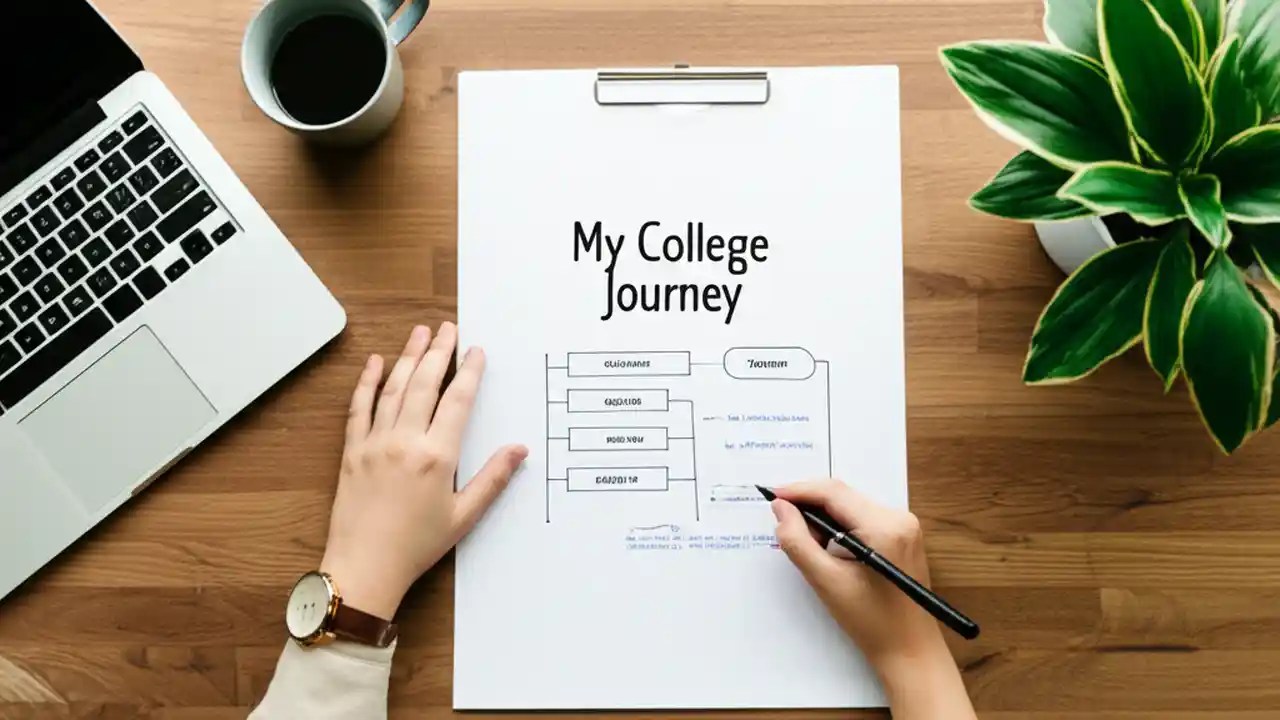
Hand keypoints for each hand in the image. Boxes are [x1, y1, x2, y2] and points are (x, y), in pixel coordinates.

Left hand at [320, 323, 527, 619]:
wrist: (365, 568)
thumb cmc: (416, 546)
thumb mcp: (464, 516)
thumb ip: (492, 479)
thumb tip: (519, 450)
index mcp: (437, 457)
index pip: (457, 401)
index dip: (469, 372)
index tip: (476, 351)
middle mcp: (405, 442)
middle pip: (425, 384)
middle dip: (438, 352)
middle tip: (447, 328)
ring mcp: (375, 443)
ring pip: (394, 388)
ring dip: (408, 357)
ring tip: (419, 333)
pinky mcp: (352, 451)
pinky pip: (359, 408)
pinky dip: (368, 382)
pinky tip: (376, 363)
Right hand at [770, 480, 951, 674]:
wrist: (910, 649)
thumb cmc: (872, 622)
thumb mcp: (826, 581)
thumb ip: (798, 542)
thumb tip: (781, 509)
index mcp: (884, 527)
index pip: (833, 493)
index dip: (799, 491)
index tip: (772, 496)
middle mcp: (899, 518)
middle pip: (843, 496)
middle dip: (811, 509)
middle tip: (790, 532)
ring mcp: (905, 525)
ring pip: (851, 506)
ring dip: (825, 520)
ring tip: (814, 550)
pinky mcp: (904, 534)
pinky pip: (864, 517)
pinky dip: (841, 527)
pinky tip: (832, 552)